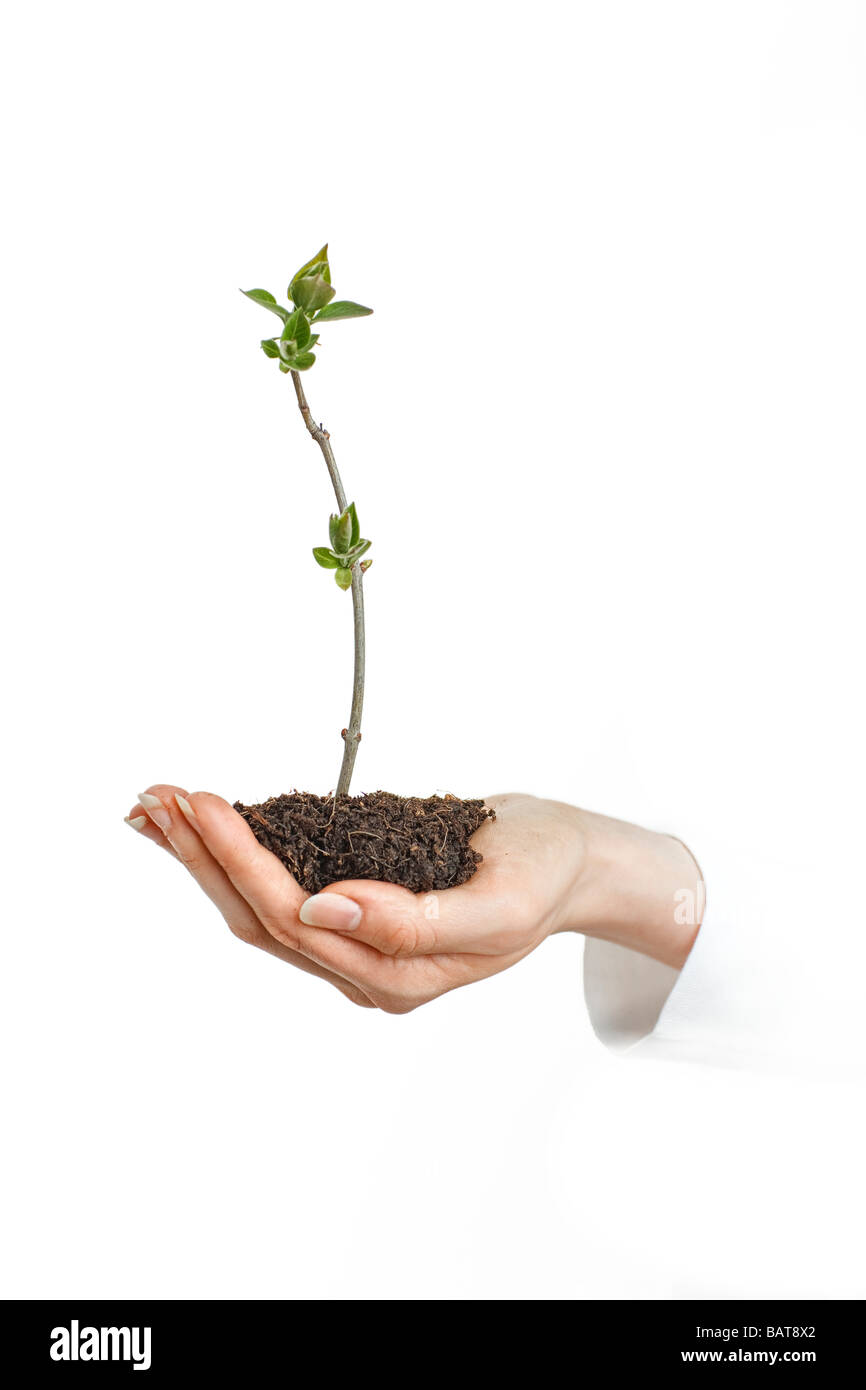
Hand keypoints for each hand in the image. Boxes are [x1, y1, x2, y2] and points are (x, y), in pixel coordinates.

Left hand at [126, 787, 701, 1011]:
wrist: (575, 861)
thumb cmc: (546, 872)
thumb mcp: (501, 901)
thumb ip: (414, 923)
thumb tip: (323, 911)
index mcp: (396, 977)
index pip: (291, 919)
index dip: (239, 861)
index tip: (202, 804)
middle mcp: (364, 970)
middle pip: (256, 918)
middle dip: (200, 857)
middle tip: (153, 799)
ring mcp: (356, 945)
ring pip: (256, 908)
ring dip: (203, 858)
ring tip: (156, 808)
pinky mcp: (354, 912)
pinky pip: (279, 889)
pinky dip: (237, 854)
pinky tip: (206, 825)